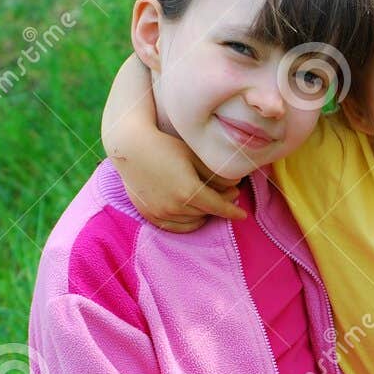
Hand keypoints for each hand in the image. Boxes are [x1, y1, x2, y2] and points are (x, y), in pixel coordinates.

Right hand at [113, 142, 245, 232]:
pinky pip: (176, 227)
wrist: (130, 148)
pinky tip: (194, 213)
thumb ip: (216, 174)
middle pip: (206, 213)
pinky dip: (188, 222)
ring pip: (193, 220)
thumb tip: (236, 185)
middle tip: (227, 196)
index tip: (242, 215)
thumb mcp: (193, 156)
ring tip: (208, 200)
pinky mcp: (151, 216)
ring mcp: (162, 213)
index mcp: (188, 191)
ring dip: (204, 213)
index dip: (232, 211)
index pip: (218, 207)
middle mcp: (175, 206)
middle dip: (219, 205)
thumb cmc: (164, 146)